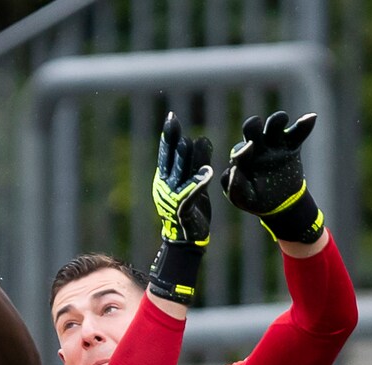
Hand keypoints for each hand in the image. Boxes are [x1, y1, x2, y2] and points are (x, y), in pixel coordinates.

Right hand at [146, 112, 212, 304]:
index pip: (166, 153)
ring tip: (194, 142)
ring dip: (187, 158)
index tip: (171, 118)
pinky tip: (206, 173)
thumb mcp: (190, 183)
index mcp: (164, 178)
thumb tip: (198, 140)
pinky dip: (199, 183)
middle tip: (175, 124)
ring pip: (181, 173)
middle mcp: (165, 186)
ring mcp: (172, 198)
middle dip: (174, 142)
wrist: (185, 238)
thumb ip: (193, 163)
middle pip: (171, 159)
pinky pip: (191, 194)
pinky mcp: (183, 209)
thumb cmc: (190, 208)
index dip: (168, 136)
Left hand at [223, 110, 325, 243]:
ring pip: (274, 125)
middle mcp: (257, 146)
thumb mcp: (244, 199)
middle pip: (252, 129)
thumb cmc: (256, 199)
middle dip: (253, 125)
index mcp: (243, 158)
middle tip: (256, 124)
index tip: (249, 149)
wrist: (280, 203)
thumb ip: (236, 188)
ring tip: (282, 119)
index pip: (240, 150)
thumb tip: (233, 170)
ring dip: (277, 120)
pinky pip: (299, 132)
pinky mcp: (292, 145)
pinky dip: (305, 124)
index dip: (242, 149)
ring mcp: (275, 144)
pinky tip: (311, 118)